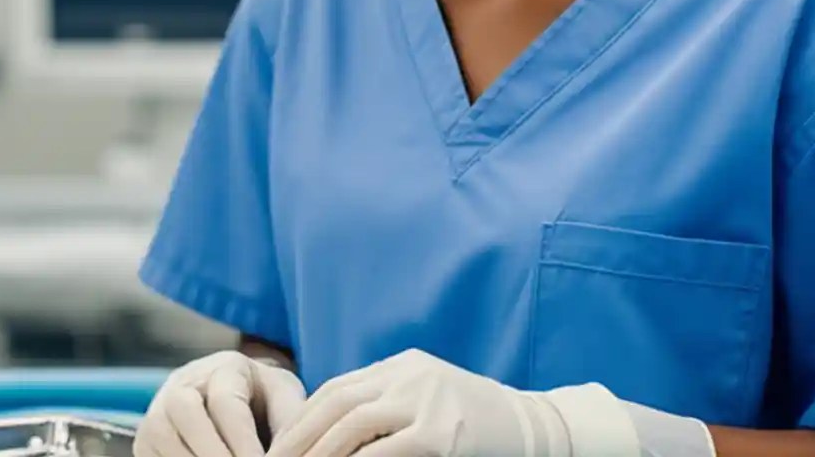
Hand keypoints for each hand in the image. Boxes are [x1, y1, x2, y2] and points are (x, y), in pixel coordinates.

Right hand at [134, 350, 306, 456]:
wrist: (237, 401)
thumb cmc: (266, 402)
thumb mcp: (285, 401)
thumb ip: (290, 420)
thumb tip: (292, 448)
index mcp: (224, 368)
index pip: (227, 403)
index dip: (242, 441)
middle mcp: (183, 382)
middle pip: (184, 412)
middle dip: (211, 452)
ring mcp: (158, 410)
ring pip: (162, 437)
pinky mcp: (145, 440)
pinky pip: (152, 455)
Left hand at [267, 348, 699, 456]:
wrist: (537, 429)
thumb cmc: (476, 424)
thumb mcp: (428, 402)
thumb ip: (387, 408)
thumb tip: (332, 437)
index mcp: (401, 367)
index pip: (336, 390)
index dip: (301, 420)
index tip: (277, 448)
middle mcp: (409, 376)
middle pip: (336, 403)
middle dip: (299, 438)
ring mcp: (426, 400)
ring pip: (353, 424)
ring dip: (319, 453)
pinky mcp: (441, 432)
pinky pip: (386, 450)